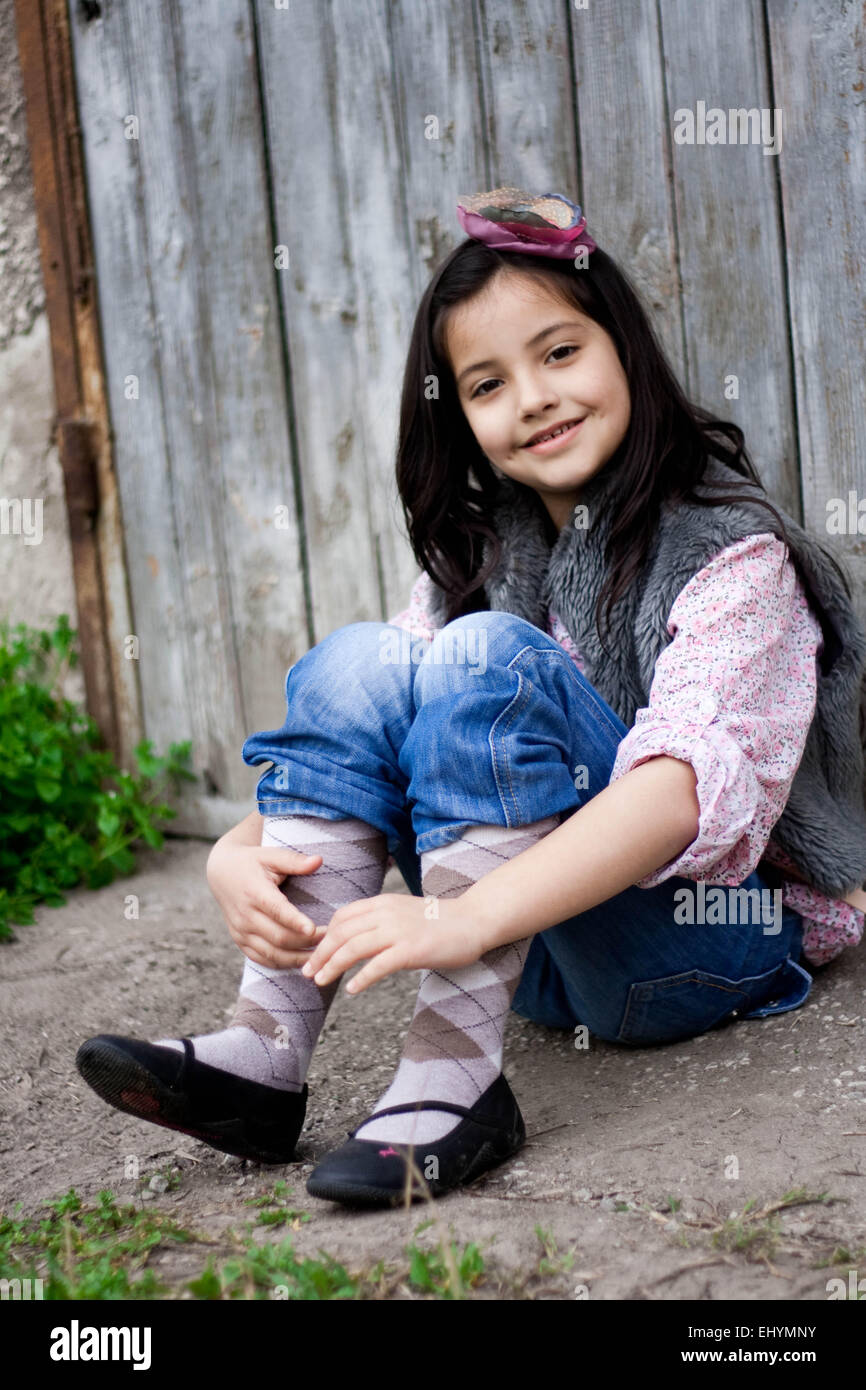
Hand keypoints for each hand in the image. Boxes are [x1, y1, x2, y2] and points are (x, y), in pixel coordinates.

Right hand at [206, 837, 326, 968]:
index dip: (295, 921)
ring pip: (272, 954)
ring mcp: (241, 932)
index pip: (276, 910)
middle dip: (306, 941)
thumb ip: (294, 860)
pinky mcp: (240, 941)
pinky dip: (283, 964)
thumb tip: (318, 860)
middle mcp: (245, 916)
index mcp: (254, 892)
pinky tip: (302, 961)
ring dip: (298, 958)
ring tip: (321, 954)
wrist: (222, 873)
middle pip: (279, 937)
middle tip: (330, 938)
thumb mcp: (270, 855)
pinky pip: (262, 960)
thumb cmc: (252, 862)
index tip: (313, 929)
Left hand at [299, 893, 484, 994]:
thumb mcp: (403, 912)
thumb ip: (380, 920)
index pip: (342, 916)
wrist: (473, 921)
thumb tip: (355, 938)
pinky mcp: (411, 950)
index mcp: (382, 902)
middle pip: (341, 932)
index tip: (315, 953)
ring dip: (332, 966)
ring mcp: (398, 931)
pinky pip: (378, 965)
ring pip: (353, 948)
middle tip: (308, 972)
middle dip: (320, 953)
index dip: (324, 936)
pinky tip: (351, 989)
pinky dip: (361, 978)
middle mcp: (386, 913)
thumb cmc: (439, 921)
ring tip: (320, 981)